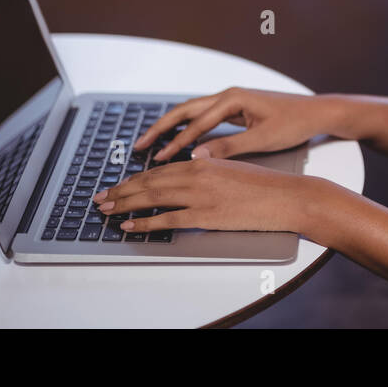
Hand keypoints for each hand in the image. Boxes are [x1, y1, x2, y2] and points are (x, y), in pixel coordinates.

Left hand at [94, 152, 312, 233]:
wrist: (287, 196)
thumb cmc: (264, 185)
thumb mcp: (231, 169)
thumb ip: (207, 171)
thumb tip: (187, 177)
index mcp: (203, 161)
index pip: (160, 170)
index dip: (134, 179)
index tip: (118, 185)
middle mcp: (197, 173)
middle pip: (150, 181)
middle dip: (121, 190)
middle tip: (101, 197)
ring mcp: (200, 194)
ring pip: (152, 197)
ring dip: (125, 203)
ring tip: (106, 209)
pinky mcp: (206, 214)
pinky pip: (167, 219)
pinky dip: (145, 222)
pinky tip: (130, 225)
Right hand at [133, 87, 332, 161]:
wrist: (317, 112)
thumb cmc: (294, 123)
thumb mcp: (262, 139)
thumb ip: (229, 147)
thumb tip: (198, 157)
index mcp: (233, 98)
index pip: (197, 122)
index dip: (176, 141)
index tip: (159, 158)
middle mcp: (228, 95)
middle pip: (185, 110)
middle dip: (161, 128)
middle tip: (139, 145)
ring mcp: (230, 101)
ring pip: (192, 112)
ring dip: (171, 127)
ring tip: (150, 143)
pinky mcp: (235, 109)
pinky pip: (203, 117)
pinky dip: (187, 128)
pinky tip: (178, 141)